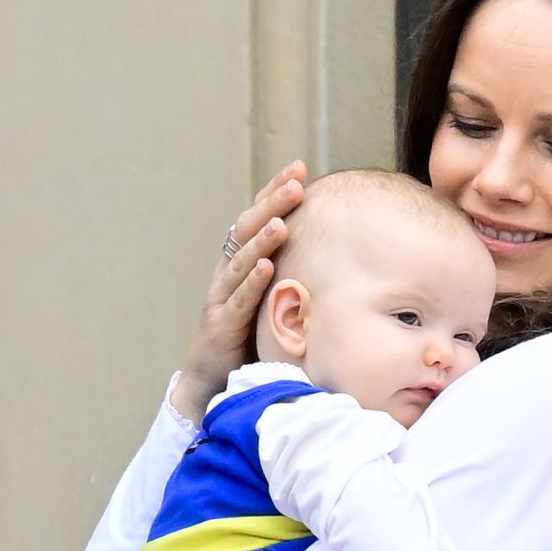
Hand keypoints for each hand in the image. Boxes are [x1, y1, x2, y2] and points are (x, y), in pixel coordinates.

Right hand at [171, 161, 306, 423]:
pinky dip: (252, 282)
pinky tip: (266, 266)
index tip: (299, 168)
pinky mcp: (221, 325)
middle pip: (247, 229)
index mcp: (241, 263)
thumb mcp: (273, 301)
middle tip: (295, 182)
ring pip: (241, 260)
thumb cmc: (248, 338)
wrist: (213, 382)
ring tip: (281, 220)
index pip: (257, 218)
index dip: (274, 192)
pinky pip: (239, 300)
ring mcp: (222, 298)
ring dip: (262, 239)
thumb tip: (338, 256)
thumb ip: (293, 276)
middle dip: (271, 204)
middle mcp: (228, 274)